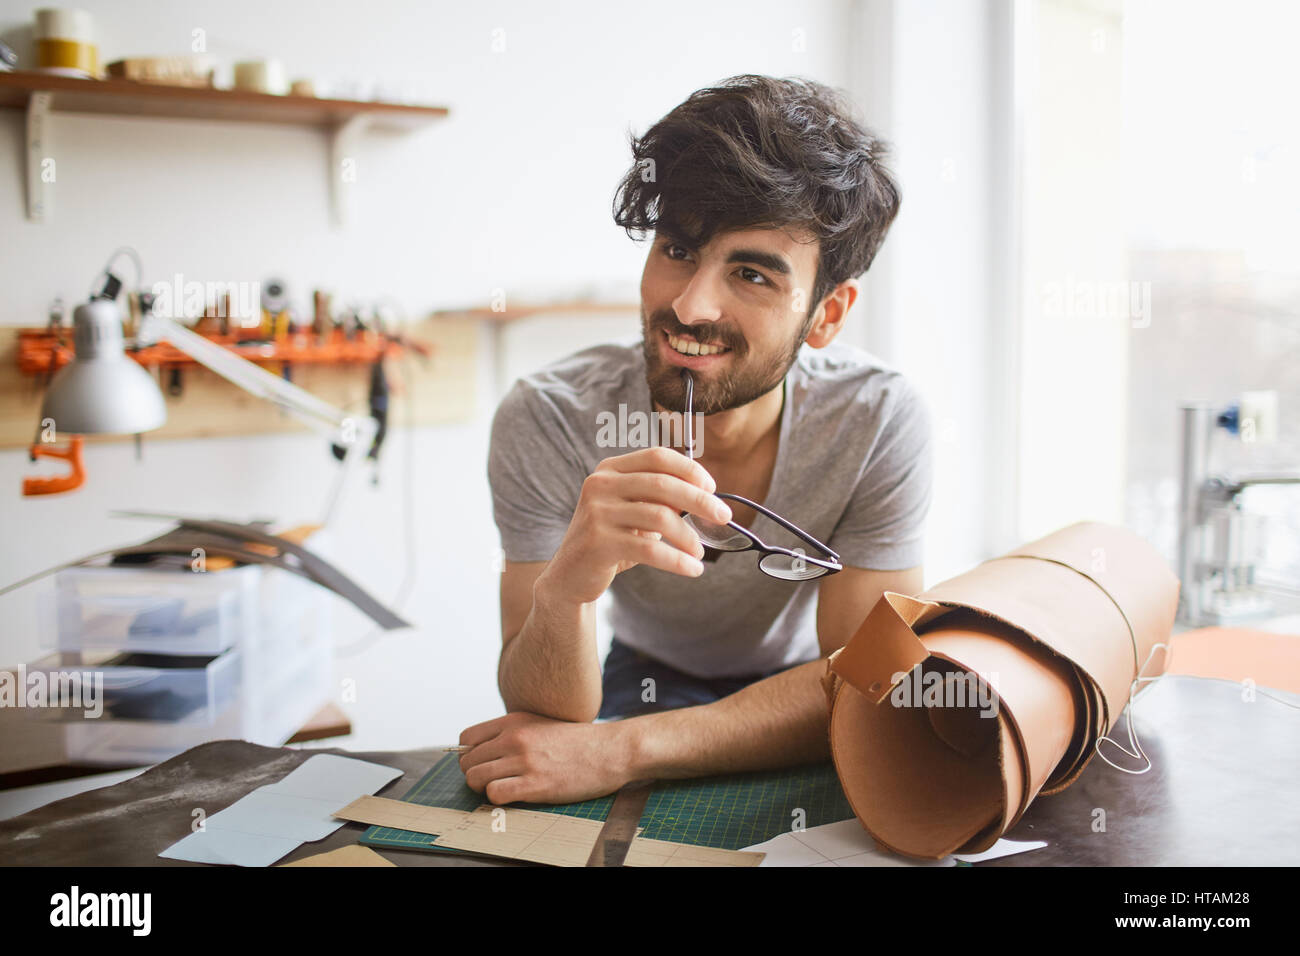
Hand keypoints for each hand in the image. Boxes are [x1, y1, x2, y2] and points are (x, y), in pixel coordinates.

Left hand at [457, 712, 634, 803]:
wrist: (609, 751)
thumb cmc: (575, 742)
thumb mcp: (539, 724)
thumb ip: (511, 733)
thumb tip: (480, 751)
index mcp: (514, 721)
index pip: (467, 737)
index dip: (470, 754)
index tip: (483, 762)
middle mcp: (515, 738)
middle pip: (467, 761)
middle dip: (475, 774)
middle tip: (494, 779)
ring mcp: (525, 761)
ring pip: (474, 778)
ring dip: (483, 788)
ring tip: (503, 788)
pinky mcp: (535, 784)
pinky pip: (494, 793)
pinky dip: (498, 798)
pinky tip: (514, 795)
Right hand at [536, 445, 733, 606]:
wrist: (571, 575)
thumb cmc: (610, 539)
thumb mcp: (632, 511)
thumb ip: (659, 498)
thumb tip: (705, 495)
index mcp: (610, 470)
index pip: (657, 457)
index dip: (689, 469)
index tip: (712, 486)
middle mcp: (600, 484)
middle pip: (662, 484)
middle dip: (699, 499)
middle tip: (724, 515)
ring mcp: (597, 512)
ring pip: (659, 517)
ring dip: (688, 536)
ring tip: (700, 552)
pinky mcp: (599, 542)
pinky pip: (650, 549)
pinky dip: (677, 560)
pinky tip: (692, 569)